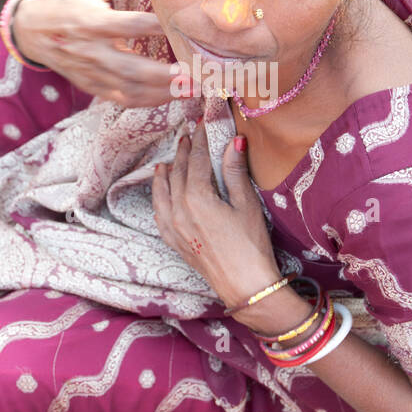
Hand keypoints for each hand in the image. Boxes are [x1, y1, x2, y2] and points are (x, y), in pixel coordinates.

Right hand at [12, 0, 187, 105]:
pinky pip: (122, 98)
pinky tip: (170, 97)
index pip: (132, 25)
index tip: (188, 28)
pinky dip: (148, 101)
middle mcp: (92, 50)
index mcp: (93, 21)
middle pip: (132, 67)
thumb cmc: (68, 2)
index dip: (160, 27)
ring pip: (129, 89)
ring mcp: (91, 72)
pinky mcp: (91, 86)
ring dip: (162, 92)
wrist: (32, 30)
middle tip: (195, 72)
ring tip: (191, 88)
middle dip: (165, 74)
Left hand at [151, 122, 280, 307]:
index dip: (200, 141)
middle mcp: (179, 211)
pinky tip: (162, 194)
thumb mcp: (247, 205)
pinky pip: (159, 214)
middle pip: (178, 173)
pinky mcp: (175, 242)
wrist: (245, 286)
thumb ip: (235, 172)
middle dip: (182, 153)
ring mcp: (174, 228)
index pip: (196, 161)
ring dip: (165, 175)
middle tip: (186, 136)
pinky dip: (159, 199)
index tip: (202, 125)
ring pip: (162, 193)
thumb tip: (233, 141)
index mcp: (197, 198)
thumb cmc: (252, 246)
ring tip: (166, 161)